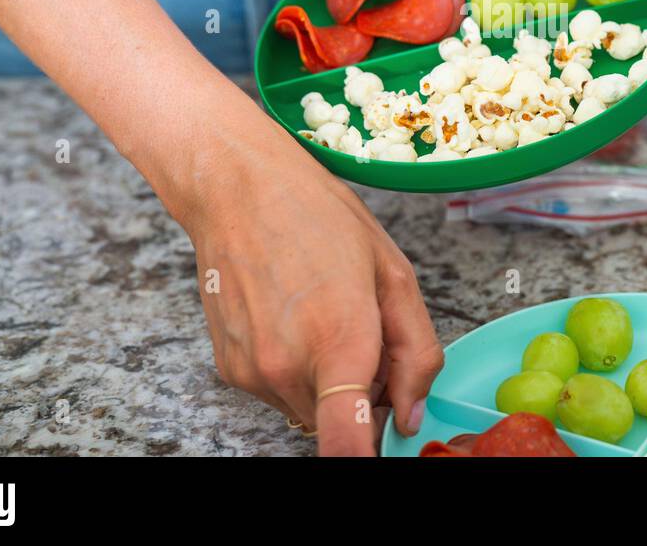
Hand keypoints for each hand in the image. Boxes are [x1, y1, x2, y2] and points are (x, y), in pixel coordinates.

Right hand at [170, 98, 442, 455]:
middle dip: (365, 396)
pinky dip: (296, 369)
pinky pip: (280, 391)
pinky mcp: (230, 371)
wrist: (238, 189)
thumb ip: (417, 352)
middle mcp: (288, 367)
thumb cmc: (319, 217)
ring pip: (311, 409)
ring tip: (324, 313)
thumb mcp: (394, 273)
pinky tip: (293, 316)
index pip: (347, 445)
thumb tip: (410, 414)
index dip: (368, 458)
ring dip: (329, 382)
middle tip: (367, 334)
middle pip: (342, 423)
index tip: (381, 448)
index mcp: (340, 341)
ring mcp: (253, 372)